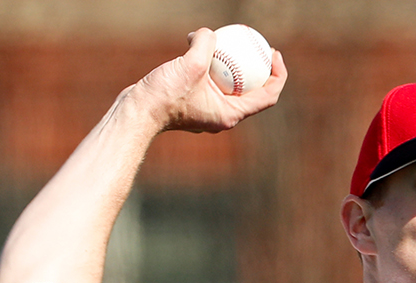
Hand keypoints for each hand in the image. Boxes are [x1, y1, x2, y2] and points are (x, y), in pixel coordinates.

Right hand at [126, 28, 287, 134]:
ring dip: (233, 64)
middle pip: (253, 91)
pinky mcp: (194, 103)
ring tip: (232, 42)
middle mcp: (223, 116)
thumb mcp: (191, 64)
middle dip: (259, 68)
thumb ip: (205, 44)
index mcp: (230, 114)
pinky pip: (212, 82)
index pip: (268, 96)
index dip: (278, 74)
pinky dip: (211, 65)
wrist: (137, 112)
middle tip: (259, 46)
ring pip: (230, 85)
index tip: (273, 53)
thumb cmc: (165, 96)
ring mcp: (208, 110)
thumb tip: (209, 33)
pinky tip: (202, 45)